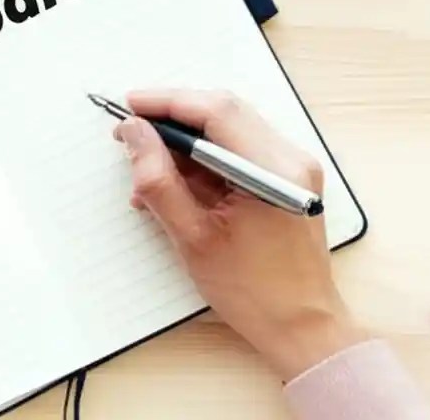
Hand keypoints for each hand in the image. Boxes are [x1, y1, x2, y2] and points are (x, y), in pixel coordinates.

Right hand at [114, 90, 366, 380]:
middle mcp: (290, 159)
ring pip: (228, 130)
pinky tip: (173, 183)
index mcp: (274, 169)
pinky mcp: (284, 180)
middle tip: (131, 132)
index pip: (216, 111)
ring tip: (146, 168)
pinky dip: (202, 160)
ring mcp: (291, 168)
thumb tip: (134, 134)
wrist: (301, 327)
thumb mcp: (193, 237)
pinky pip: (236, 152)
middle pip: (223, 112)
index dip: (167, 102)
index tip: (128, 107)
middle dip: (172, 117)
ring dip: (184, 142)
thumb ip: (159, 180)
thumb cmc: (253, 292)